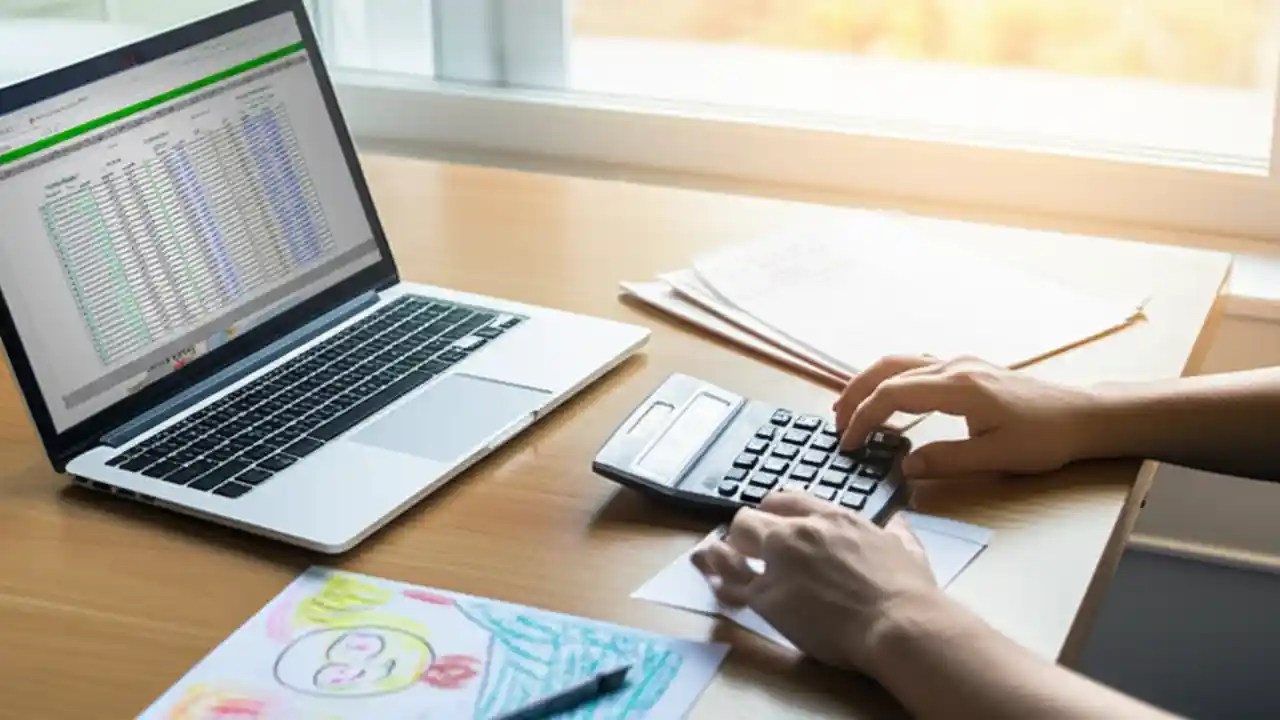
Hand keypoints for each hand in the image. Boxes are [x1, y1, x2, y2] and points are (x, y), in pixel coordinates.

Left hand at [691, 492, 941, 673]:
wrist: (897, 622)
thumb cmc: (907, 589)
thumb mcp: (906, 548)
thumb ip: (897, 533)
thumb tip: (899, 523)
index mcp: (831, 518)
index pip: (786, 499)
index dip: (773, 510)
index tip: (771, 518)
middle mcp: (798, 534)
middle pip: (751, 519)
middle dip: (746, 530)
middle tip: (746, 543)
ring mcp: (778, 565)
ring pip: (732, 548)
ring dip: (722, 552)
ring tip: (710, 555)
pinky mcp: (768, 599)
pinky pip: (732, 587)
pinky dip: (722, 584)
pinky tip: (715, 584)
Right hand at [833, 355, 1101, 478]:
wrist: (1082, 415)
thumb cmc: (1044, 437)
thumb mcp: (996, 457)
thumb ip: (946, 460)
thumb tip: (905, 467)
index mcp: (958, 386)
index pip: (893, 394)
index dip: (864, 418)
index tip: (849, 444)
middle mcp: (953, 366)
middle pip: (887, 369)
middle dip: (855, 394)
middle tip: (836, 425)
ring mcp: (959, 363)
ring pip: (899, 362)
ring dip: (868, 382)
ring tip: (848, 409)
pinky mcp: (966, 369)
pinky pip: (915, 366)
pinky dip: (889, 380)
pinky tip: (887, 401)